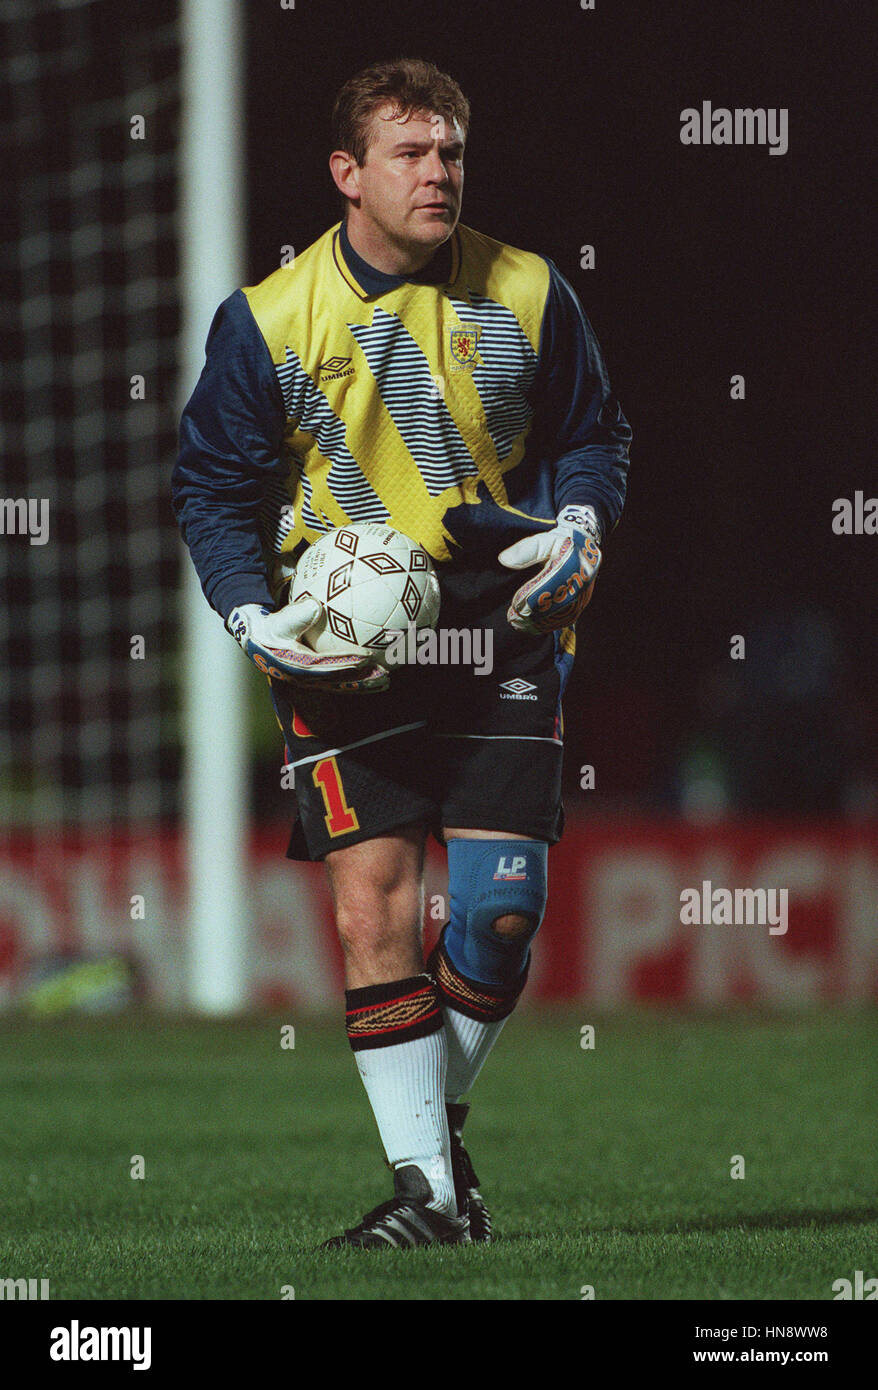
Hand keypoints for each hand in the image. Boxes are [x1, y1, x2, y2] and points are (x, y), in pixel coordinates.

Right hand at [226, 600, 389, 691]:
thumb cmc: (271, 630)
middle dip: (362, 680)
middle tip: (384, 675)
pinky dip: (359, 678)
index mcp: (299, 666)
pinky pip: (341, 679)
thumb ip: (295, 616)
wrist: (259, 643)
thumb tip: (314, 605)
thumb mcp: (278, 623)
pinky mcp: (318, 678)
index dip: (346, 664)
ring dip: (365, 683)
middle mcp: (309, 678)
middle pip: (340, 681)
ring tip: (386, 680)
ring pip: (344, 684)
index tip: (365, 658)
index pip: (327, 667)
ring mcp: (314, 681)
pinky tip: (377, 672)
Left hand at [498, 505, 601, 633]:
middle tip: (512, 619)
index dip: (531, 599)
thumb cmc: (559, 542)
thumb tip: (503, 560)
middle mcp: (580, 583)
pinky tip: (532, 627)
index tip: (515, 605)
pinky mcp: (581, 604)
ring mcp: (582, 596)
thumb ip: (523, 550)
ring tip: (518, 625)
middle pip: (554, 606)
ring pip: (560, 616)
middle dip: (532, 615)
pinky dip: (548, 625)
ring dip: (539, 623)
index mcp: (571, 565)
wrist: (583, 546)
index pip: (548, 588)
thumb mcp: (542, 540)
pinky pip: (565, 619)